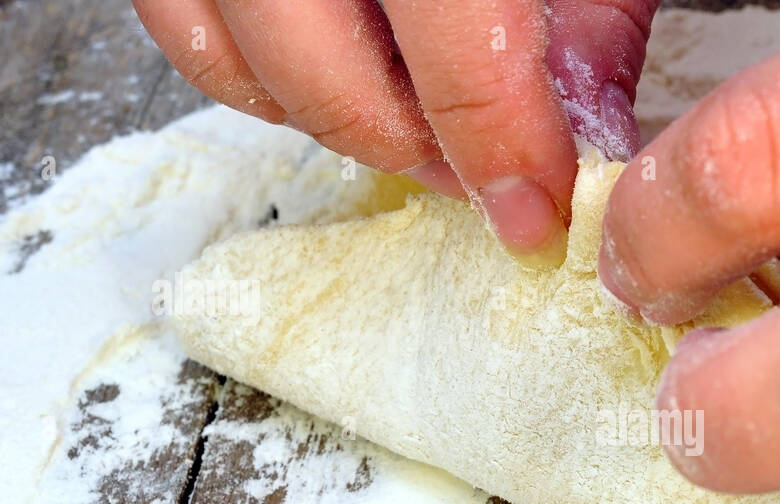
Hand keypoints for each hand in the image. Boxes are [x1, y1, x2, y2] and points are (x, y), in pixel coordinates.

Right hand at [135, 0, 657, 263]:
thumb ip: (592, 4)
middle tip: (475, 173)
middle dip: (411, 150)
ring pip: (238, 56)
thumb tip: (593, 123)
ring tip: (412, 123)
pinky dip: (254, 72)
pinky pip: (185, 18)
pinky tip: (333, 73)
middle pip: (326, 72)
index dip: (502, 149)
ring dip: (331, 118)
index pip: (458, 50)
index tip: (537, 206)